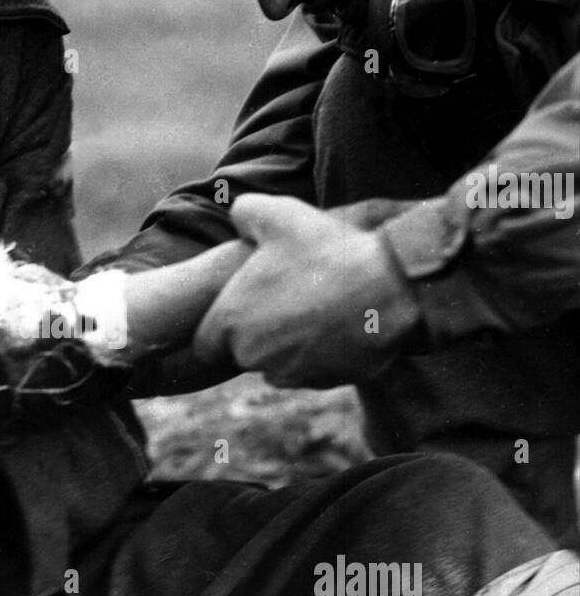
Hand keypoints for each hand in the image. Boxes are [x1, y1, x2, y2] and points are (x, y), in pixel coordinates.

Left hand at [193, 195, 420, 387]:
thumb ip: (244, 212)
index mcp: (231, 322)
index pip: (204, 344)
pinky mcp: (326, 382)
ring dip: (287, 347)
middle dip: (256, 335)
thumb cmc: (328, 249)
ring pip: (277, 366)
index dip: (221, 327)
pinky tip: (338, 324)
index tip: (243, 308)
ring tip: (314, 309)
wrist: (390, 286)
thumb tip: (237, 216)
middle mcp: (254, 356)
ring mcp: (291, 373)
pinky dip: (320, 356)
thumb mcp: (278, 214)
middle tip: (283, 302)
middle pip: (243, 355)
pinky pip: (312, 373)